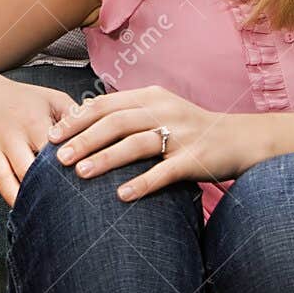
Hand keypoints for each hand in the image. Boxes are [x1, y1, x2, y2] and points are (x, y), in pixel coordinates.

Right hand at [0, 74, 78, 230]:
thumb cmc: (22, 100)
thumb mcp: (51, 98)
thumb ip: (77, 115)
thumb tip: (105, 132)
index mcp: (32, 122)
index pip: (52, 149)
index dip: (66, 168)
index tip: (83, 186)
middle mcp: (10, 137)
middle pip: (26, 168)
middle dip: (43, 189)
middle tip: (62, 211)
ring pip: (1, 179)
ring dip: (15, 200)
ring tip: (32, 219)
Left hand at [45, 85, 261, 201]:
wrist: (241, 139)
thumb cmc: (192, 128)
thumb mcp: (161, 110)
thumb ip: (128, 112)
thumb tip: (82, 122)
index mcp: (151, 96)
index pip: (106, 104)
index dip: (76, 119)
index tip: (52, 135)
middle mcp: (164, 110)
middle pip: (115, 122)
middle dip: (83, 139)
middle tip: (57, 157)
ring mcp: (181, 134)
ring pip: (136, 144)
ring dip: (105, 158)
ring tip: (79, 173)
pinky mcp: (195, 159)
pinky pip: (164, 172)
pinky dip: (141, 183)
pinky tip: (121, 195)